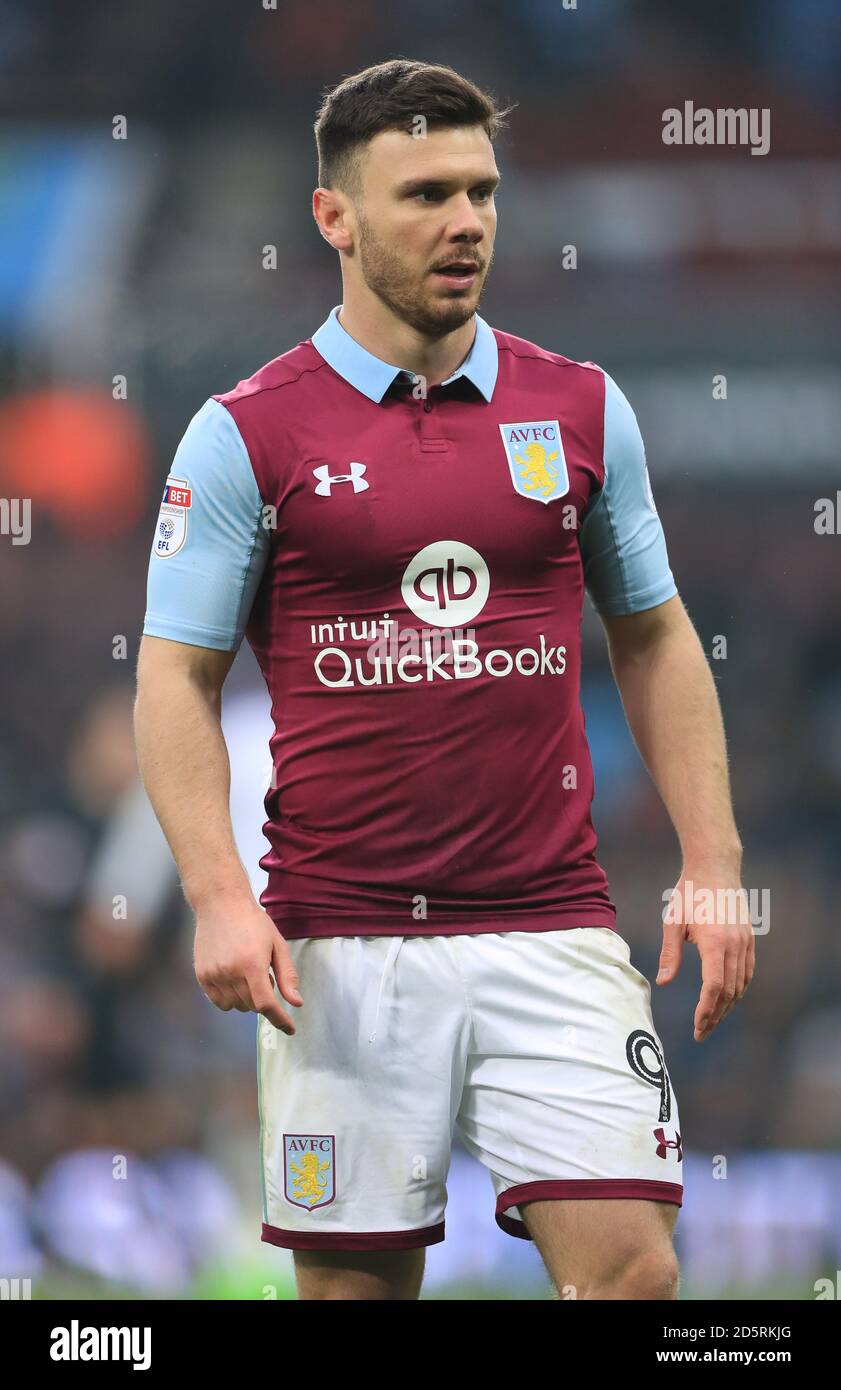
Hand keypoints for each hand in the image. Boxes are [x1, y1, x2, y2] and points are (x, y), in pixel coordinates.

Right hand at [193, 896, 302, 1032]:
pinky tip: (234, 980)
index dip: (280, 1020)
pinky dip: (230, 999)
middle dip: (263, 998)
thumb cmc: (253, 922)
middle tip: (264, 975)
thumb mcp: (277, 944)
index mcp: (252, 963)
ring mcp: (214, 974)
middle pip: (252, 1005)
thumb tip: (296, 1003)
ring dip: (247, 999)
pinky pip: (219, 1002)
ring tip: (248, 973)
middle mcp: (230, 972)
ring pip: (236, 1006)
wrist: (221, 904)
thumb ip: (287, 975)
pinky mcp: (202, 975)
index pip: (266, 1004)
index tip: (290, 1029)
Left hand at [656, 868, 754, 1041]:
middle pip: (729, 992)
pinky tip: (727, 998)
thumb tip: (663, 983)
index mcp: (715, 942)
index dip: (705, 1010)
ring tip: (711, 1020)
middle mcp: (734, 945)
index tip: (696, 1026)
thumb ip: (670, 954)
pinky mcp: (749, 939)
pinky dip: (738, 989)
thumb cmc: (690, 893)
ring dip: (727, 1006)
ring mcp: (745, 942)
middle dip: (715, 1016)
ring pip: (740, 985)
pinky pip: (747, 972)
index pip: (713, 987)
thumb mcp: (673, 922)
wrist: (715, 867)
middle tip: (701, 1033)